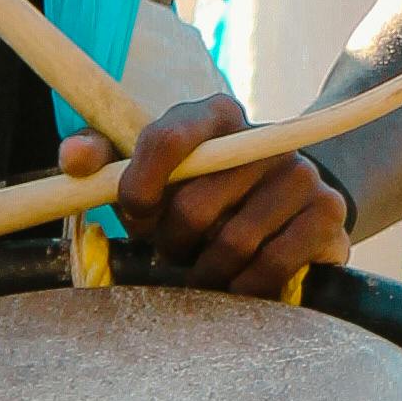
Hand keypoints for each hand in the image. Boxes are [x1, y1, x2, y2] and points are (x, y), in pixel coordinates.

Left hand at [58, 92, 349, 295]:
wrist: (288, 205)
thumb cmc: (202, 190)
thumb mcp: (153, 172)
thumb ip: (105, 161)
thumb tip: (73, 160)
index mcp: (215, 114)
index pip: (166, 138)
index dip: (140, 186)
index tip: (136, 214)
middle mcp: (263, 136)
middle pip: (193, 205)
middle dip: (173, 241)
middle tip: (175, 247)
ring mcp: (301, 174)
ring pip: (232, 242)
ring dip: (206, 269)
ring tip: (206, 263)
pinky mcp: (328, 212)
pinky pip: (272, 264)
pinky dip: (245, 285)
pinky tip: (238, 280)